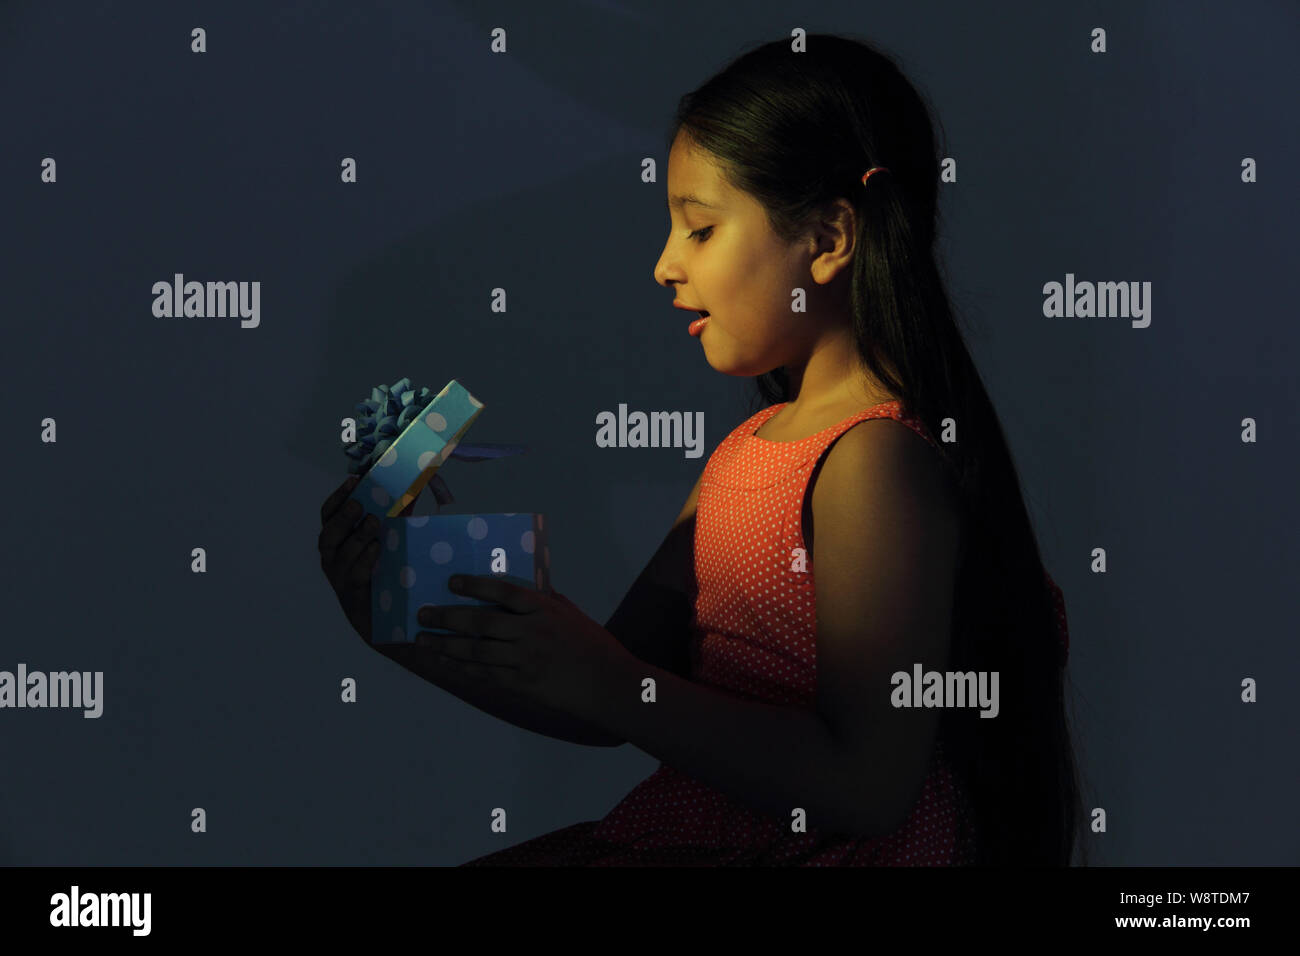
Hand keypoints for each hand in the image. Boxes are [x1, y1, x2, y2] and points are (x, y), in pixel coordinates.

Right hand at [318, 474, 415, 643]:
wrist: (395, 621)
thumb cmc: (393, 574)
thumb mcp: (394, 540)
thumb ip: (398, 516)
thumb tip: (415, 486)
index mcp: (338, 542)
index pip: (328, 515)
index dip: (338, 497)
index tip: (353, 481)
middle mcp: (333, 560)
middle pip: (328, 535)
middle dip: (343, 517)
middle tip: (360, 504)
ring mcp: (340, 580)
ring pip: (339, 556)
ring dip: (356, 537)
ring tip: (373, 522)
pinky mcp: (353, 599)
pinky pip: (354, 576)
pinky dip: (364, 560)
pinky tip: (377, 548)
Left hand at [387, 575, 635, 721]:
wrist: (608, 684)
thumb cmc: (591, 644)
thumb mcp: (569, 613)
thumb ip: (543, 600)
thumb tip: (515, 586)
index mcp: (545, 609)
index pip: (504, 592)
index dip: (475, 586)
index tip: (451, 582)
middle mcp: (532, 632)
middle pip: (481, 623)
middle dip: (447, 618)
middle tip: (423, 613)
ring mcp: (526, 660)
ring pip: (477, 651)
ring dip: (446, 645)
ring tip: (423, 640)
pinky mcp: (523, 684)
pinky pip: (485, 674)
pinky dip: (463, 667)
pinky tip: (446, 661)